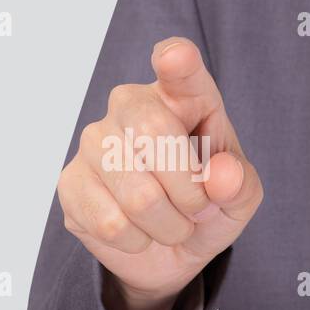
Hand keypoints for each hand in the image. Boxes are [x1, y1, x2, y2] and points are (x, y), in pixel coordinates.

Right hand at [58, 38, 262, 309]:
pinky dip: (138, 241)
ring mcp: (94, 141)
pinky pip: (110, 222)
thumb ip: (238, 183)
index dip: (177, 62)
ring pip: (137, 194)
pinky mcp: (70, 182)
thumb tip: (221, 175)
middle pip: (152, 133)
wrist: (169, 251)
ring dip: (168, 226)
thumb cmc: (207, 206)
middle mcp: (130, 105)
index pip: (178, 69)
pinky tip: (139, 233)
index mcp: (181, 96)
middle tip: (199, 210)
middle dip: (189, 191)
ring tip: (172, 225)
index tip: (176, 58)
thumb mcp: (239, 197)